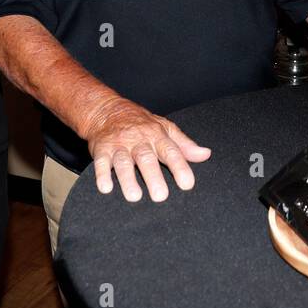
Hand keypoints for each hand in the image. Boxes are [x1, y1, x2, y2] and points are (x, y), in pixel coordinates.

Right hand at [87, 97, 211, 202]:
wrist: (108, 111)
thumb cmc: (141, 124)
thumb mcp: (165, 128)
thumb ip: (184, 145)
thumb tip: (206, 154)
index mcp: (157, 136)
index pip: (171, 152)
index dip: (180, 167)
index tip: (187, 184)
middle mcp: (138, 140)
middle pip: (146, 158)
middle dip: (153, 177)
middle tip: (160, 196)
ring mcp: (119, 145)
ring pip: (123, 162)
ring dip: (128, 179)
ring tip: (135, 196)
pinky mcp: (101, 149)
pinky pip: (101, 162)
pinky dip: (102, 175)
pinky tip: (106, 188)